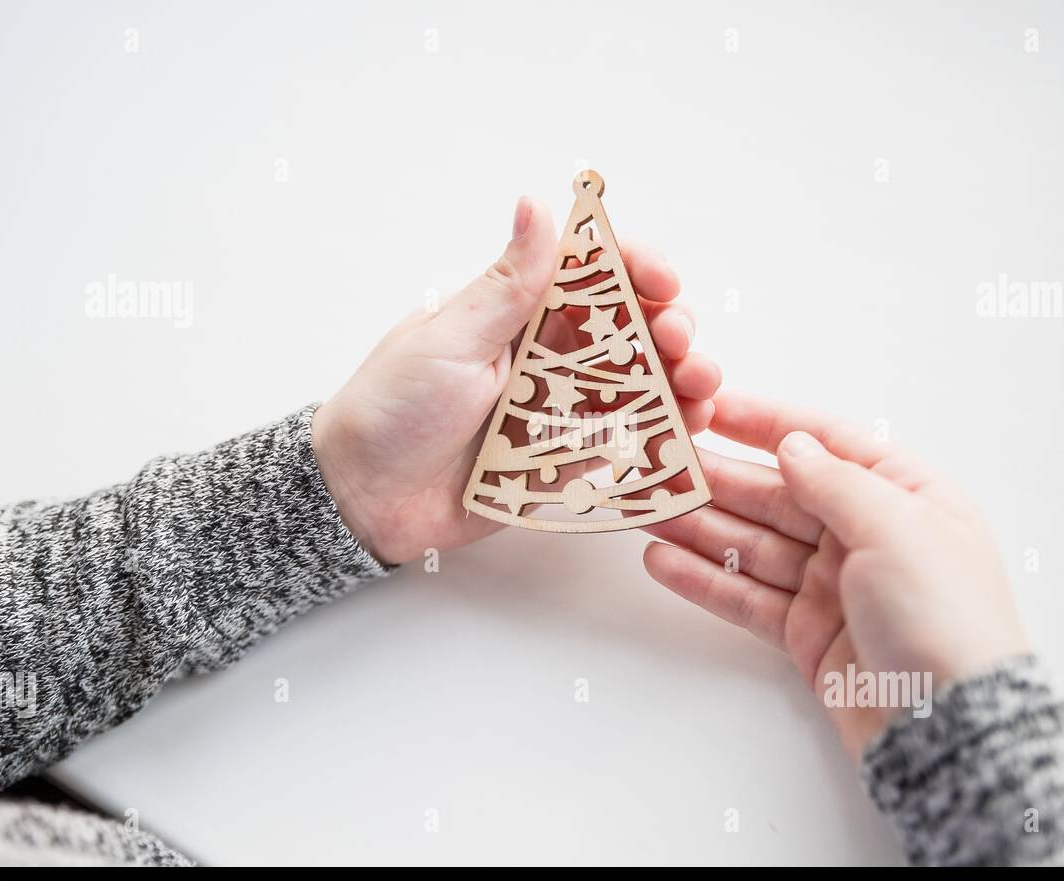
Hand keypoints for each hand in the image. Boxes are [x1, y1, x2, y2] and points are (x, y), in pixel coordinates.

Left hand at [311, 197, 721, 564]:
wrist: (362, 496)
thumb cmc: (393, 407)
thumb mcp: (450, 339)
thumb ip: (508, 283)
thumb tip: (536, 201)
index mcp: (520, 314)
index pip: (595, 276)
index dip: (638, 270)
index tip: (662, 281)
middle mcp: (548, 357)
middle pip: (632, 332)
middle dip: (672, 331)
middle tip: (681, 346)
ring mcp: (559, 411)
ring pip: (638, 388)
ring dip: (680, 383)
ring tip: (701, 390)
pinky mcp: (561, 463)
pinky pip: (621, 448)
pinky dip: (659, 440)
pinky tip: (687, 436)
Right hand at [643, 391, 1028, 757]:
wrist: (948, 726)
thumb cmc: (941, 614)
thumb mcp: (897, 528)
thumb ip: (836, 482)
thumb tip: (792, 445)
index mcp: (903, 496)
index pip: (827, 443)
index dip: (768, 422)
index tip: (713, 406)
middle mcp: (865, 535)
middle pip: (779, 495)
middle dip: (719, 478)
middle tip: (659, 460)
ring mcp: (832, 586)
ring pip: (753, 544)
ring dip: (699, 525)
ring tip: (644, 506)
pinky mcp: (806, 634)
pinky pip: (746, 596)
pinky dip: (704, 578)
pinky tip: (660, 559)